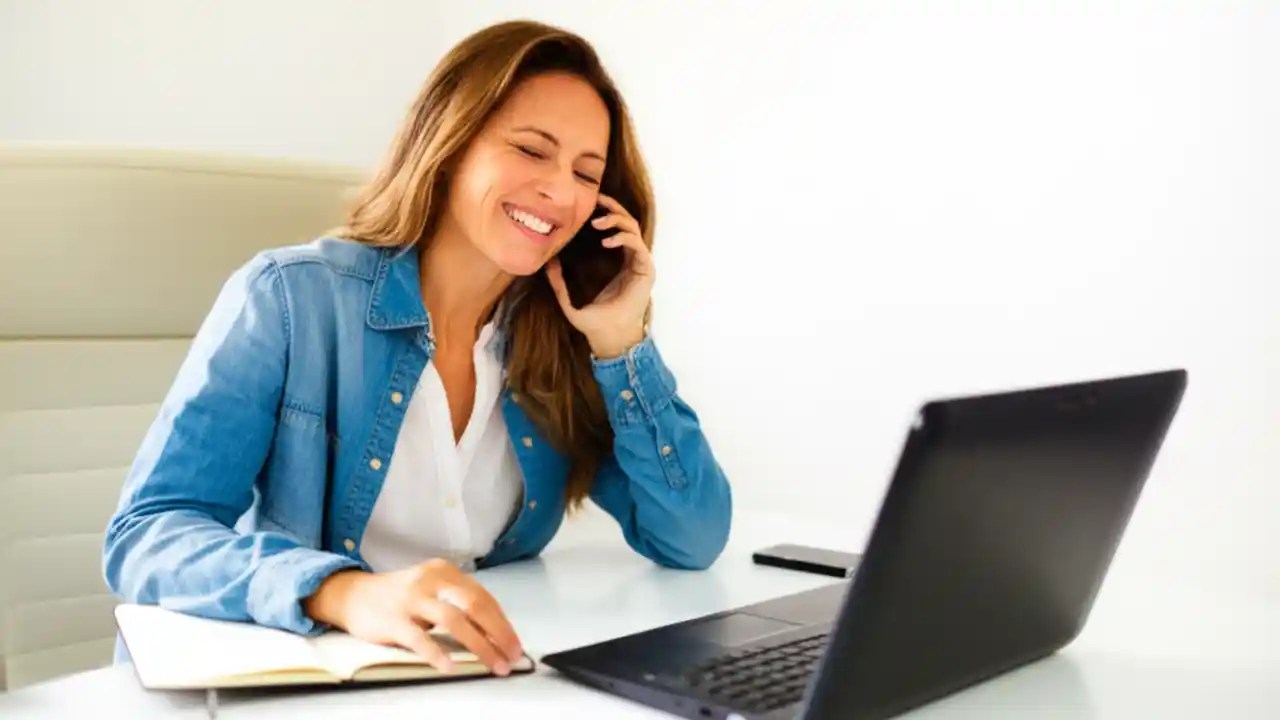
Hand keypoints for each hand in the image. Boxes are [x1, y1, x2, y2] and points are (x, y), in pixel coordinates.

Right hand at [302, 559, 522, 675]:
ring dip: (478, 645)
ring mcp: (412, 599)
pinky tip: (451, 667)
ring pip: (453, 620)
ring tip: (493, 664)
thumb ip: (456, 601)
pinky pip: (419, 638)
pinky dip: (437, 653)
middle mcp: (431, 580)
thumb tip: (493, 629)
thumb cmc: (398, 595)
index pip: (483, 597)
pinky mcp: (393, 620)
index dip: (503, 622)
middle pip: (474, 605)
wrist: (352, 595)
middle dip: (498, 633)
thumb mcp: (430, 587)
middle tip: (512, 656)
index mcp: (445, 572)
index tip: (515, 644)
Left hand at [546, 193, 653, 358]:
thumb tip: (547, 263)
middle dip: (613, 208)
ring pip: (633, 229)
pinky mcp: (646, 270)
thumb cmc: (595, 324)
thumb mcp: (569, 301)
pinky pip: (638, 245)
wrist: (610, 338)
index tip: (590, 203)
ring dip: (616, 220)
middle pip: (627, 222)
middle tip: (596, 200)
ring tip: (596, 223)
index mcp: (620, 264)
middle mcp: (633, 261)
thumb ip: (558, 284)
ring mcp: (641, 264)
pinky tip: (606, 240)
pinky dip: (623, 238)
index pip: (617, 229)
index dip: (606, 213)